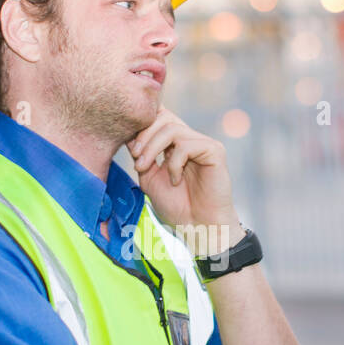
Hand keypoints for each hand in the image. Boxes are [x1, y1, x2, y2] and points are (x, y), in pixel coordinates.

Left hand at [128, 108, 238, 239]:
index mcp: (174, 144)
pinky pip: (186, 145)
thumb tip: (128, 133)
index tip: (129, 148)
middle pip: (163, 116)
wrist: (199, 228)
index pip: (157, 117)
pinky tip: (175, 180)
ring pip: (171, 128)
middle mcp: (189, 139)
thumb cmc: (177, 207)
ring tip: (145, 168)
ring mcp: (203, 143)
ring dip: (152, 148)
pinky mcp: (215, 151)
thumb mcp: (149, 179)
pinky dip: (174, 163)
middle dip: (143, 135)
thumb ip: (141, 156)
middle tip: (135, 158)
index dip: (140, 125)